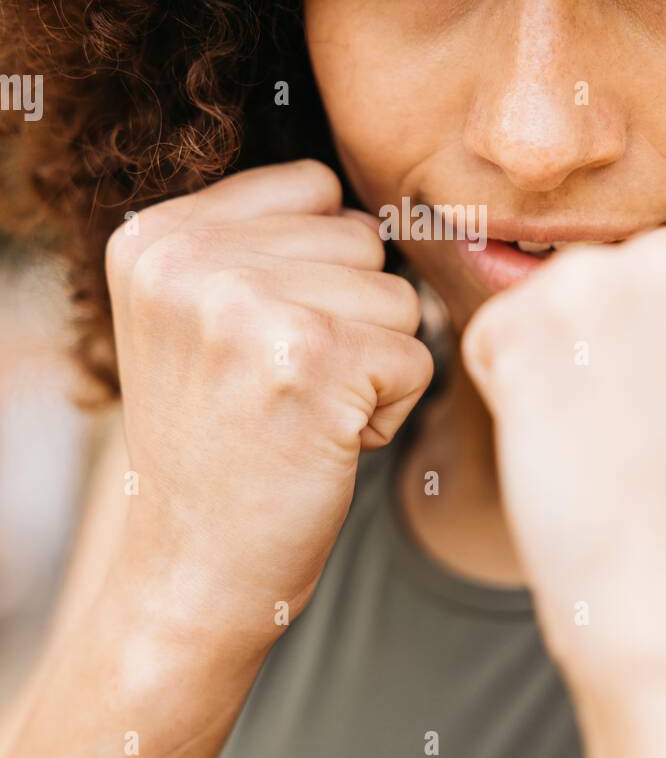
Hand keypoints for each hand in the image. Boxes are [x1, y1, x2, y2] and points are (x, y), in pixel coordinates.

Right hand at [105, 160, 433, 652]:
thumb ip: (259, 243)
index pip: (311, 186)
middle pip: (361, 239)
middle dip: (350, 318)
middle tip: (282, 387)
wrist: (192, 571)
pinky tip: (324, 444)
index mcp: (156, 236)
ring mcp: (244, 304)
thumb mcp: (195, 318)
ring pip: (397, 297)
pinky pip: (417, 355)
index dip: (320, 267)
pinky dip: (392, 410)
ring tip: (301, 412)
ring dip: (373, 363)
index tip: (266, 339)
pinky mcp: (309, 359)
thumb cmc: (217, 444)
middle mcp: (188, 257)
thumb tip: (375, 207)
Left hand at [461, 220, 665, 692]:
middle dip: (611, 349)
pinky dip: (508, 391)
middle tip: (650, 438)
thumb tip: (629, 270)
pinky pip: (493, 336)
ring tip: (612, 444)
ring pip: (555, 299)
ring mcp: (629, 274)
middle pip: (620, 273)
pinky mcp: (538, 316)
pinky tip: (565, 444)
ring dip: (559, 367)